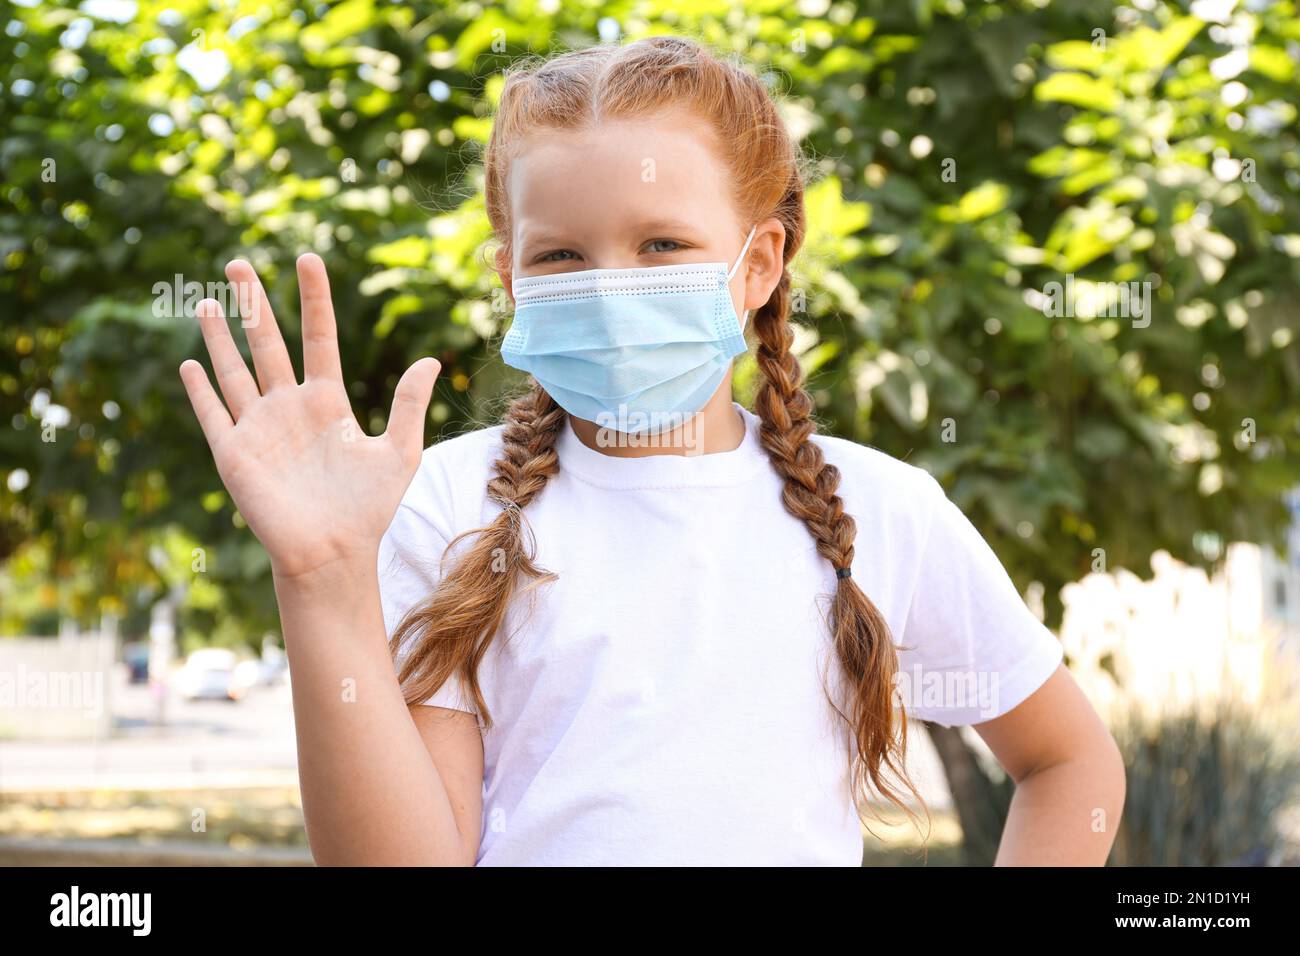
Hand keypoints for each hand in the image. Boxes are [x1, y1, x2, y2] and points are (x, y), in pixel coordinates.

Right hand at [179, 253, 439, 580]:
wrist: (333, 553)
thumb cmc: (369, 509)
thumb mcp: (399, 452)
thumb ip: (409, 404)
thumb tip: (431, 360)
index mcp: (327, 402)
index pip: (318, 338)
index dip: (314, 300)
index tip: (308, 259)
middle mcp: (289, 408)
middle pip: (267, 344)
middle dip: (253, 304)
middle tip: (239, 262)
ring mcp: (259, 428)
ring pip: (235, 371)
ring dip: (221, 336)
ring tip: (211, 298)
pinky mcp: (234, 453)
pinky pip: (214, 414)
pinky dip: (201, 389)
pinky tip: (191, 362)